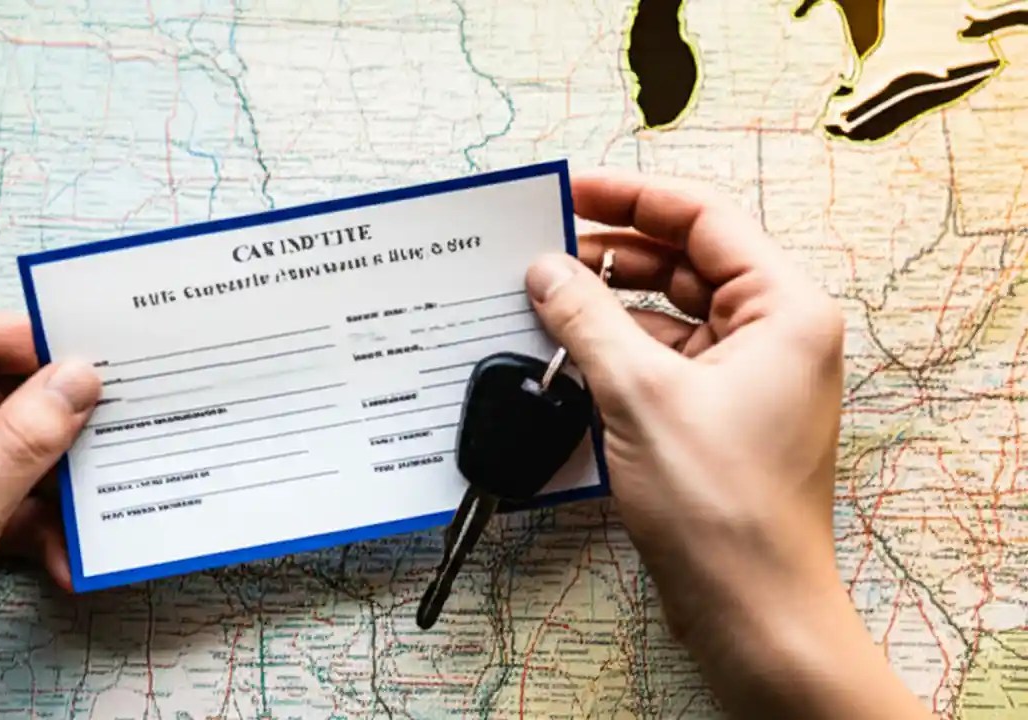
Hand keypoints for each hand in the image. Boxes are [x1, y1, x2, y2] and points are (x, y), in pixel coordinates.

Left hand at [0, 311, 99, 718]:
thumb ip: (19, 446)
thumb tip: (80, 376)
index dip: (37, 347)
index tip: (111, 362)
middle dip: (56, 427)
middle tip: (126, 435)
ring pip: (4, 454)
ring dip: (53, 489)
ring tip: (101, 512)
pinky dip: (36, 528)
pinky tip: (67, 562)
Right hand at [526, 169, 927, 718]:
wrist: (752, 608)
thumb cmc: (720, 506)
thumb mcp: (638, 394)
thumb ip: (586, 319)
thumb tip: (545, 271)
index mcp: (785, 308)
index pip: (704, 217)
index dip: (632, 197)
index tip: (571, 192)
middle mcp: (777, 332)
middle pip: (688, 261)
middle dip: (615, 252)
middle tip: (545, 247)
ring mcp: (752, 375)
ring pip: (674, 311)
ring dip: (612, 303)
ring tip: (547, 297)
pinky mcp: (724, 413)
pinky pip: (668, 357)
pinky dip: (621, 348)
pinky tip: (570, 350)